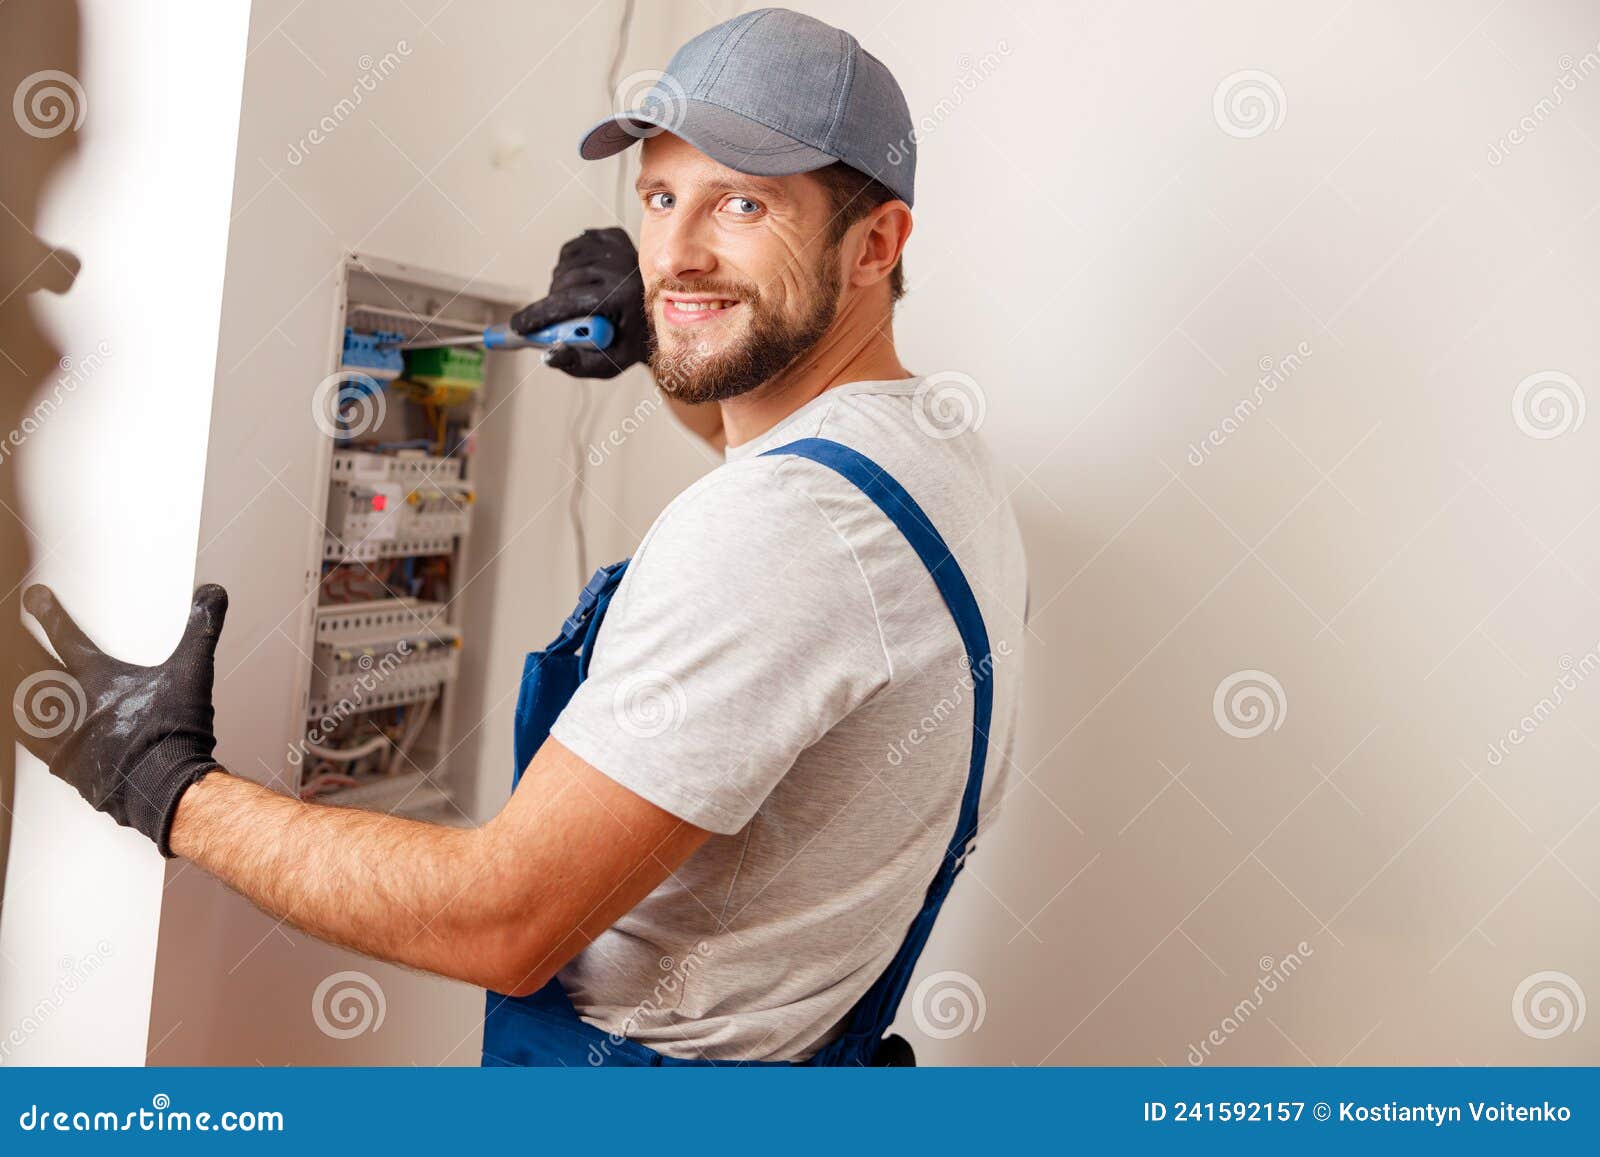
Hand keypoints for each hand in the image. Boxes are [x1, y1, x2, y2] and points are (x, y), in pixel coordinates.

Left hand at [18, 584, 228, 855]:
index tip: (32, 598)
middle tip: (7, 632)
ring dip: (14, 684)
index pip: (66, 637)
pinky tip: (15, 724)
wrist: (163, 785)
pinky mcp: (65, 764)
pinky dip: (20, 728)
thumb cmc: (173, 733)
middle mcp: (75, 704)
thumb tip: (211, 594)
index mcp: (100, 679)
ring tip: (9, 675)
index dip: (48, 614)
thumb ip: (200, 631)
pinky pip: (30, 742)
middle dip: (16, 646)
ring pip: (23, 703)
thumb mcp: (192, 673)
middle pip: (32, 667)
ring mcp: (66, 735)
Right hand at [512, 227, 646, 378]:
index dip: (539, 316)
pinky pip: (573, 248)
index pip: (569, 302)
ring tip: (576, 303)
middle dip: (551, 305)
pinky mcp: (613, 236)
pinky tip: (584, 281)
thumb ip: (577, 364)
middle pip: (563, 283)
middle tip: (552, 322)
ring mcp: (618, 247)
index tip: (518, 327)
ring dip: (560, 286)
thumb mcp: (608, 363)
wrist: (659, 315)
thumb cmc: (631, 342)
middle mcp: (621, 267)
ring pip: (565, 265)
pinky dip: (568, 266)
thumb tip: (547, 355)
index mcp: (622, 297)